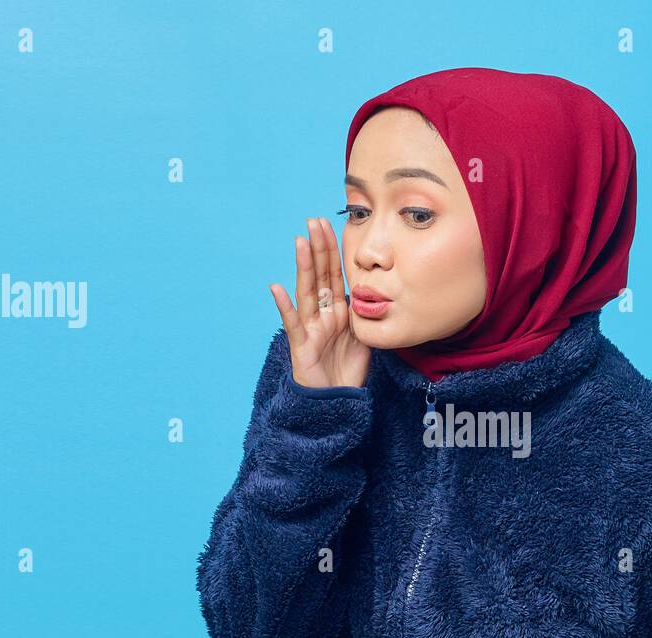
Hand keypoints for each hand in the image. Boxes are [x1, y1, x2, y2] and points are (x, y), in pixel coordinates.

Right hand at [269, 217, 369, 389]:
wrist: (338, 403)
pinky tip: (276, 287)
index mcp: (338, 311)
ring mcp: (310, 328)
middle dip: (318, 249)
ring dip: (303, 266)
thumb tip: (374, 293)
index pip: (335, 275)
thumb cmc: (348, 370)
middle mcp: (322, 315)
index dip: (332, 251)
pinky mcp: (301, 345)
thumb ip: (365, 315)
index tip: (329, 225)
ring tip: (300, 242)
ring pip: (307, 292)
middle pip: (319, 276)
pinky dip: (284, 305)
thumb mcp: (365, 338)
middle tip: (313, 221)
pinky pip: (292, 323)